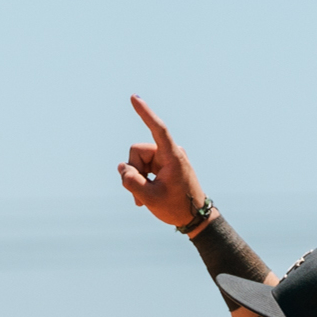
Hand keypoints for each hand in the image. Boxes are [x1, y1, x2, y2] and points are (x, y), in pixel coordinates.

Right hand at [117, 96, 207, 228]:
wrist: (194, 218)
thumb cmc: (177, 208)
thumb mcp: (151, 198)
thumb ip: (133, 182)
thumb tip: (122, 168)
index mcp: (172, 156)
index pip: (158, 129)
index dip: (145, 113)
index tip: (134, 98)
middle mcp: (170, 152)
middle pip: (138, 151)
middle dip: (133, 171)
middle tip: (138, 194)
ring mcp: (166, 158)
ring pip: (138, 160)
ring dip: (136, 179)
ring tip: (142, 199)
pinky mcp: (163, 164)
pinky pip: (144, 167)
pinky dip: (141, 181)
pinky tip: (143, 197)